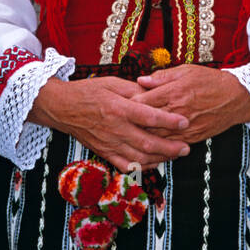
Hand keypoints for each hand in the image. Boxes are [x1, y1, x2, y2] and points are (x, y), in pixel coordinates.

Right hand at [28, 76, 189, 173]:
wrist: (63, 108)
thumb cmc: (89, 92)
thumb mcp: (113, 82)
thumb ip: (135, 90)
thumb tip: (157, 92)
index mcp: (119, 108)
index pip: (149, 117)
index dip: (170, 121)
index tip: (186, 122)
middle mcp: (115, 128)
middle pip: (148, 143)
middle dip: (171, 148)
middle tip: (187, 147)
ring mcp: (109, 143)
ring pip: (140, 158)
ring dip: (161, 159)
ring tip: (176, 155)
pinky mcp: (104, 152)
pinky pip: (126, 165)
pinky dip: (143, 167)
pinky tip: (155, 163)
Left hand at [132, 64, 249, 145]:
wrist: (236, 98)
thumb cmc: (210, 81)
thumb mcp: (186, 70)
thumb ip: (161, 77)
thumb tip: (140, 80)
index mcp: (173, 92)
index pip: (141, 102)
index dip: (129, 104)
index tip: (122, 104)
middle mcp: (177, 111)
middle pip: (145, 122)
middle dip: (132, 123)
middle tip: (121, 122)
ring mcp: (184, 127)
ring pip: (156, 137)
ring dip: (143, 137)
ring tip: (131, 135)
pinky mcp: (192, 138)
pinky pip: (170, 145)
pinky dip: (159, 146)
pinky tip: (150, 145)